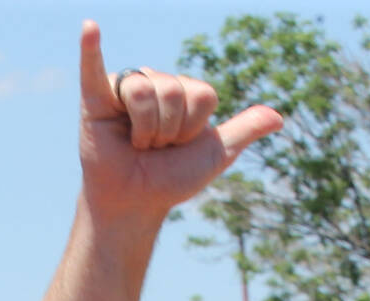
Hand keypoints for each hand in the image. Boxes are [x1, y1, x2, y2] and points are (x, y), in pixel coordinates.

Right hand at [78, 21, 281, 223]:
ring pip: (145, 89)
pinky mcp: (96, 96)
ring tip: (135, 142)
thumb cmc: (171, 180)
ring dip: (145, 129)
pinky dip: (90, 47)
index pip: (201, 94)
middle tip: (154, 147)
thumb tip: (279, 117)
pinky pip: (93, 67)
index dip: (193, 127)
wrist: (136, 203)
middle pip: (174, 90)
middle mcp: (157, 82)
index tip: (180, 146)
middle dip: (168, 130)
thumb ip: (243, 131)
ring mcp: (125, 87)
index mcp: (185, 92)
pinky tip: (90, 29)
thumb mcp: (214, 155)